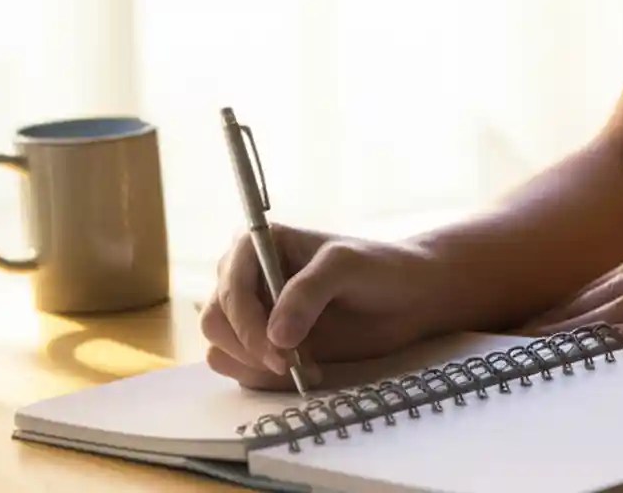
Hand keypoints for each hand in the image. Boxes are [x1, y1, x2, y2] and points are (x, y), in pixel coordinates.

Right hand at [200, 224, 448, 389]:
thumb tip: (274, 336)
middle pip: (215, 322)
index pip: (229, 289)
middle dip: (249, 349)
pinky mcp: (263, 343)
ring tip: (305, 366)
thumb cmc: (378, 268)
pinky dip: (266, 377)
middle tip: (292, 365)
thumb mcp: (346, 266)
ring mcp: (251, 312)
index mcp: (254, 244)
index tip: (280, 352)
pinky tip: (307, 370)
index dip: (247, 324)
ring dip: (257, 366)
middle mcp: (243, 277)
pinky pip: (242, 369)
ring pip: (221, 349)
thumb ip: (308, 293)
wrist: (407, 297)